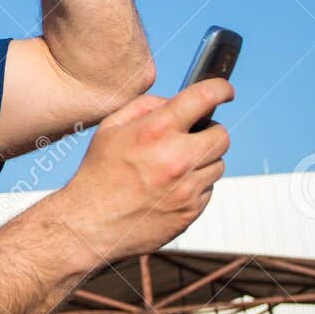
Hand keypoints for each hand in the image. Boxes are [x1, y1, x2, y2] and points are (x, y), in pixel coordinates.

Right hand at [63, 77, 232, 265]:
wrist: (90, 225)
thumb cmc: (98, 173)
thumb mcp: (110, 128)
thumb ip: (145, 106)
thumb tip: (175, 102)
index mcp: (156, 131)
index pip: (203, 98)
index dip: (220, 89)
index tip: (225, 91)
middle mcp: (176, 158)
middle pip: (221, 136)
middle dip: (209, 132)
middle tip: (191, 137)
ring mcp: (186, 188)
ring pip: (217, 164)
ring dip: (202, 161)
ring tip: (174, 167)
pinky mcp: (190, 212)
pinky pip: (208, 190)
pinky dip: (195, 185)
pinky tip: (169, 189)